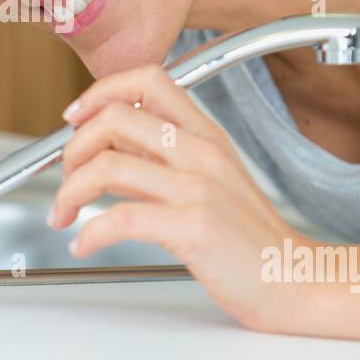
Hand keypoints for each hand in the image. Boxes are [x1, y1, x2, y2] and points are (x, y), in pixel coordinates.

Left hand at [50, 64, 306, 328]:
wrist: (294, 279)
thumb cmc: (249, 238)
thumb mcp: (205, 183)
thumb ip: (154, 163)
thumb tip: (103, 155)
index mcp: (205, 134)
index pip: (147, 80)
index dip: (100, 92)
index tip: (75, 118)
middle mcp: (201, 152)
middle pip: (115, 117)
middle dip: (73, 147)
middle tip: (66, 176)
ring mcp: (198, 188)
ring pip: (108, 166)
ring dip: (69, 191)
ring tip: (65, 213)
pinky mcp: (193, 227)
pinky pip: (120, 218)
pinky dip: (89, 233)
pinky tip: (84, 245)